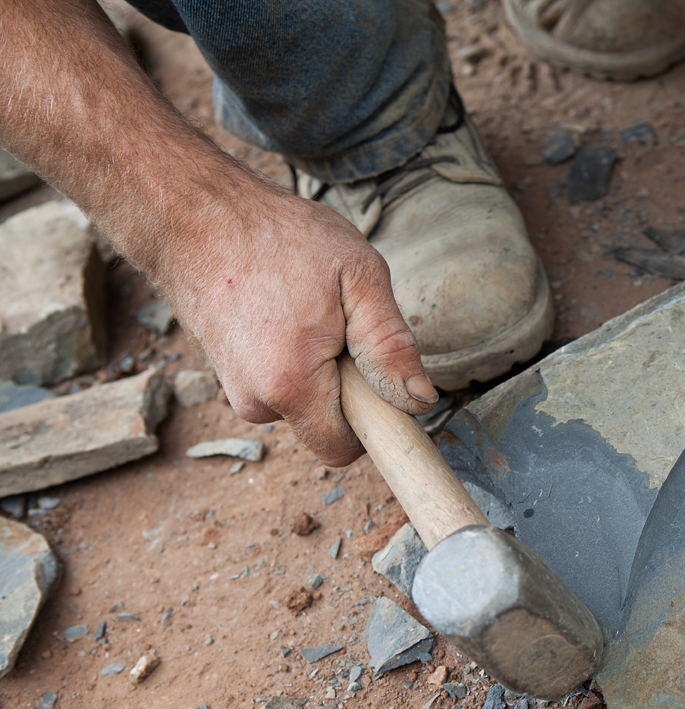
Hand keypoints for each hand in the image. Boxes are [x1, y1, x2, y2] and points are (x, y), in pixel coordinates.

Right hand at [153, 181, 437, 465]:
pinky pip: (281, 380)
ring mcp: (235, 389)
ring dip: (322, 365)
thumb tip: (420, 402)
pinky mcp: (227, 374)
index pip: (345, 448)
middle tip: (340, 322)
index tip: (380, 378)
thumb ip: (391, 347)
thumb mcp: (358, 278)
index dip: (374, 421)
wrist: (192, 212)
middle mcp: (256, 401)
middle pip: (327, 421)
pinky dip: (295, 355)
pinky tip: (285, 309)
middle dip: (348, 384)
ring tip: (309, 308)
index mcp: (291, 386)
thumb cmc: (276, 236)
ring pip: (306, 399)